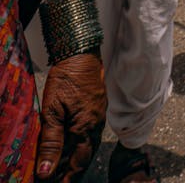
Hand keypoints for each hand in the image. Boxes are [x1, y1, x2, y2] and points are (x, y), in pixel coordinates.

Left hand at [36, 51, 105, 179]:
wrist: (81, 52)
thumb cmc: (66, 79)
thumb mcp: (52, 111)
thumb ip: (51, 142)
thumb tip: (46, 171)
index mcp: (85, 128)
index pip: (78, 162)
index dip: (67, 177)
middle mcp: (96, 124)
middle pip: (85, 156)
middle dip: (72, 171)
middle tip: (58, 181)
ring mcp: (99, 115)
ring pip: (89, 145)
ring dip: (77, 158)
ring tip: (63, 167)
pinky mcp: (98, 106)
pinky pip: (91, 132)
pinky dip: (81, 143)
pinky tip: (72, 143)